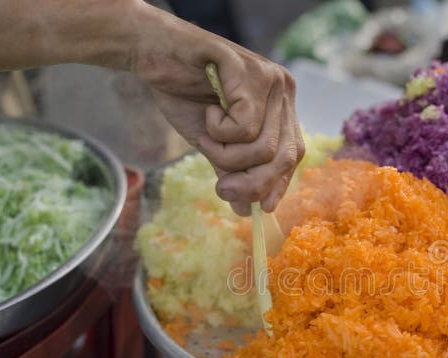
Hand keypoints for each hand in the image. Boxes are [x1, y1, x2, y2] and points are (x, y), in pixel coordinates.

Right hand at [130, 2, 303, 214]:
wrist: (154, 55)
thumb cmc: (185, 95)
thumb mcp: (214, 143)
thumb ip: (234, 171)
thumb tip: (246, 211)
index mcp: (281, 105)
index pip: (294, 153)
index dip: (278, 183)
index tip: (260, 207)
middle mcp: (283, 89)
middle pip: (283, 156)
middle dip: (252, 181)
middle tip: (222, 188)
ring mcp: (269, 78)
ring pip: (263, 147)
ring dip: (227, 154)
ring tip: (207, 135)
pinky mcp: (250, 70)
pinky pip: (244, 126)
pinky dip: (219, 131)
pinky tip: (207, 111)